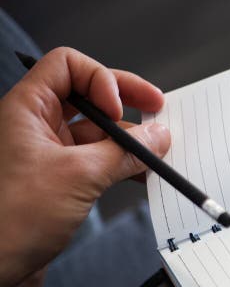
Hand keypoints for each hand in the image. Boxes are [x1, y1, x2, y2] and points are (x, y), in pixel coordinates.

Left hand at [0, 47, 170, 286]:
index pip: (68, 66)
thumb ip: (124, 152)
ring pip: (98, 131)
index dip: (102, 79)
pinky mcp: (60, 180)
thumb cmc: (10, 220)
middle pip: (89, 95)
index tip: (124, 108)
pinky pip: (98, 160)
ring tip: (156, 152)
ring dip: (129, 139)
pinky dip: (122, 164)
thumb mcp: (79, 176)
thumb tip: (156, 136)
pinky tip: (143, 174)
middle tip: (158, 112)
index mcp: (26, 109)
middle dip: (126, 103)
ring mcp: (49, 153)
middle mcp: (36, 126)